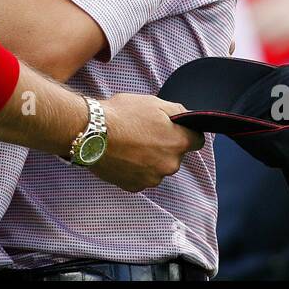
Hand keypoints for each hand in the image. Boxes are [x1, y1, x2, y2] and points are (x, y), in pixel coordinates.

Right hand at [88, 93, 203, 192]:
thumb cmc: (122, 115)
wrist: (91, 133)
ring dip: (149, 159)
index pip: (197, 141)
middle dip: (164, 146)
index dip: (186, 132)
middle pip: (175, 155)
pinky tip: (122, 155)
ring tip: (130, 144)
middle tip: (144, 132)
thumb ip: (177, 111)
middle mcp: (169, 165)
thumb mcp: (153, 102)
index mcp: (178, 143)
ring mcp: (151, 179)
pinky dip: (134, 168)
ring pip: (157, 167)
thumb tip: (186, 118)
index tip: (174, 129)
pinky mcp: (134, 186)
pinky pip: (140, 177)